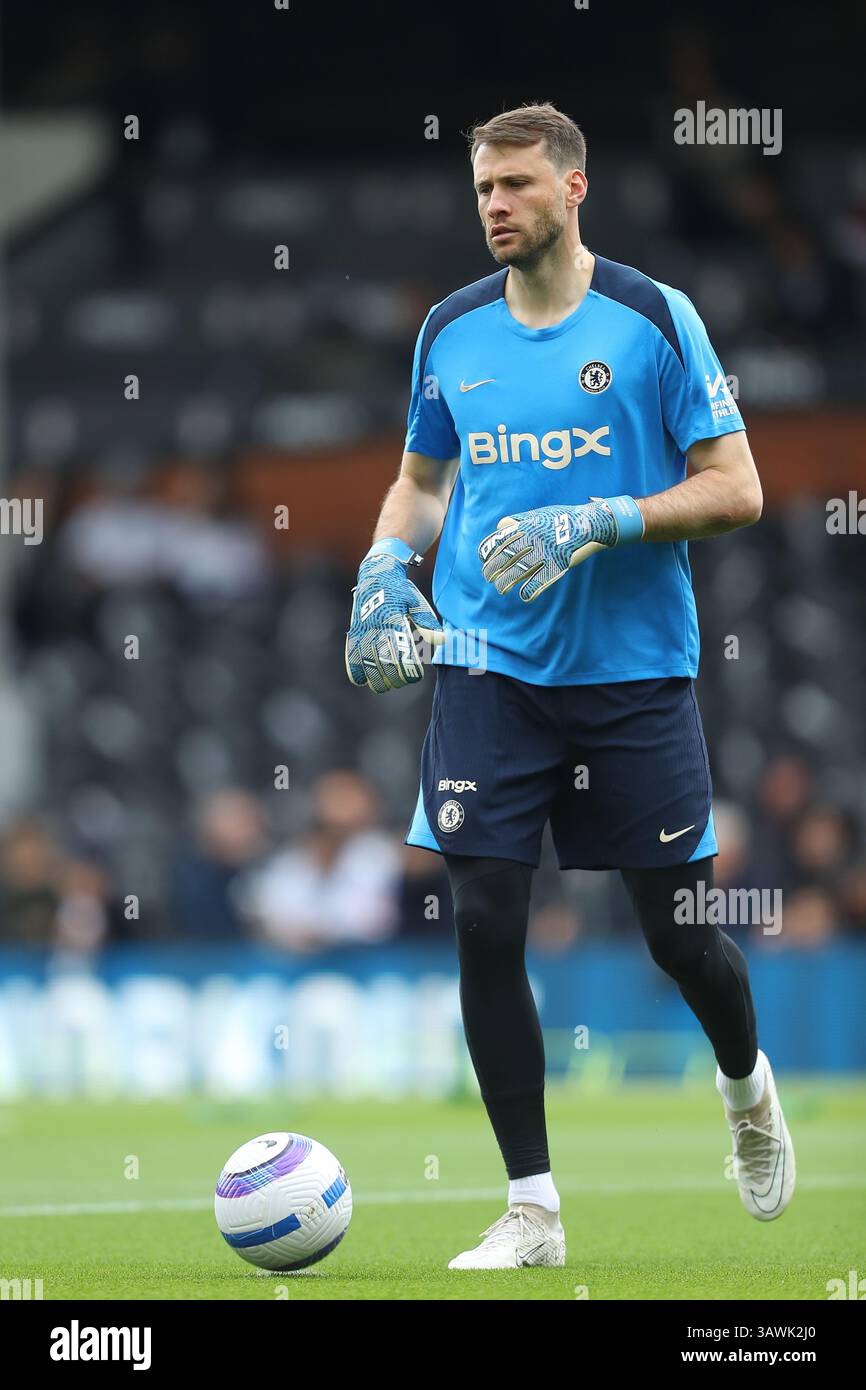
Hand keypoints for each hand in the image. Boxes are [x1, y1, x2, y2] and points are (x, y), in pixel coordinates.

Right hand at [345, 540, 444, 691]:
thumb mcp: (416, 602)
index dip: (408, 670)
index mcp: (393, 621)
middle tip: (403, 681)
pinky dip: (357, 672)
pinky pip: (352, 658)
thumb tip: (442, 640)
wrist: (376, 575)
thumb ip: (427, 622)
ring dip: (377, 679)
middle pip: (384, 664)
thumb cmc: (400, 590)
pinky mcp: (354, 634)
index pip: (401, 653)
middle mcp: (376, 628)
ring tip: (386, 685)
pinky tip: (364, 680)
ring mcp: (362, 632)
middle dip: (394, 678)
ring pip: (367, 665)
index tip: (415, 676)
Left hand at [478, 495, 643, 602]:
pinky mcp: (556, 564)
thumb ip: (518, 520)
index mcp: (525, 527)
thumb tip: (500, 526)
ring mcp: (543, 552)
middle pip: (504, 558)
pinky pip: (539, 581)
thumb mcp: (537, 514)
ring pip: (517, 571)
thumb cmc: (562, 518)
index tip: (483, 560)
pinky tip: (524, 596)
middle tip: (489, 578)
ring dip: (506, 583)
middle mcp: (531, 539)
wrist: (589, 522)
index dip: (487, 552)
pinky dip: (529, 591)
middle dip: (492, 570)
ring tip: (501, 589)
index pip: (498, 541)